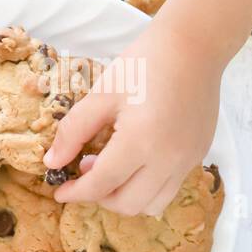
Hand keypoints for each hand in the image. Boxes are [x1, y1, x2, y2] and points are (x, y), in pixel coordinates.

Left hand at [45, 21, 221, 215]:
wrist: (193, 46)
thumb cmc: (144, 64)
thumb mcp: (102, 94)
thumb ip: (73, 131)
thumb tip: (52, 162)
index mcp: (140, 142)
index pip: (101, 185)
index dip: (76, 193)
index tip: (60, 190)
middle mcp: (168, 159)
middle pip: (128, 204)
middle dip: (100, 197)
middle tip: (85, 173)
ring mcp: (187, 159)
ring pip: (153, 205)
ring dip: (127, 197)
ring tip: (113, 169)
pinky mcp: (198, 154)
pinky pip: (170, 186)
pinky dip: (148, 185)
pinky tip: (136, 158)